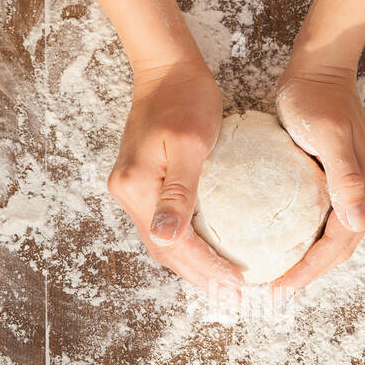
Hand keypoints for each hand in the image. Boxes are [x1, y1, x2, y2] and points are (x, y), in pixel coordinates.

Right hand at [107, 59, 241, 297]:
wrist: (166, 68)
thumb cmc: (184, 98)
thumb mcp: (189, 144)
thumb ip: (178, 193)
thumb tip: (167, 237)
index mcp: (137, 187)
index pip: (174, 243)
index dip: (205, 268)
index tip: (236, 284)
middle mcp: (128, 193)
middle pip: (164, 250)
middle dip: (199, 276)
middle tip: (233, 296)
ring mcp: (132, 189)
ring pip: (162, 241)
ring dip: (191, 266)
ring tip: (221, 284)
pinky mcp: (142, 182)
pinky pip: (163, 224)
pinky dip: (185, 245)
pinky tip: (206, 252)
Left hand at [272, 63, 364, 296]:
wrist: (318, 68)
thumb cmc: (317, 98)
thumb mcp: (328, 137)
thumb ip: (344, 178)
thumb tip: (355, 221)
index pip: (339, 243)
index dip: (310, 271)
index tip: (280, 289)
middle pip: (340, 248)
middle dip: (308, 275)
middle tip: (274, 295)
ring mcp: (355, 188)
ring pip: (335, 239)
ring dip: (309, 263)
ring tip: (279, 280)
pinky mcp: (338, 181)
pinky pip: (325, 223)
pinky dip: (308, 241)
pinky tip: (285, 248)